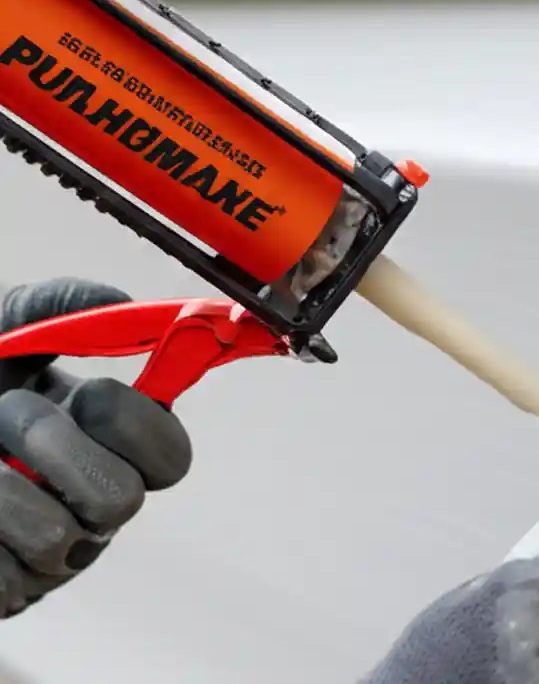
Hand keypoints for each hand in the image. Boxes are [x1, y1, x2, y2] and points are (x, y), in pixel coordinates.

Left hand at [0, 278, 192, 616]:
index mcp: (108, 445)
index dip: (141, 427)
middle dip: (57, 444)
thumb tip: (119, 301)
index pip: (170, 456)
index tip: (92, 393)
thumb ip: (55, 306)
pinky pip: (6, 572)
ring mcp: (50, 556)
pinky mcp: (9, 589)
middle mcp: (90, 505)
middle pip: (123, 498)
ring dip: (1, 484)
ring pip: (58, 534)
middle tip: (5, 412)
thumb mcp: (3, 332)